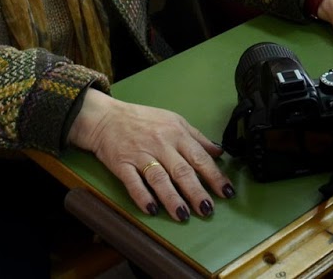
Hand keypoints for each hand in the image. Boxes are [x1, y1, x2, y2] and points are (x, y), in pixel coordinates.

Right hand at [68, 89, 228, 221]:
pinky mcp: (122, 164)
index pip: (200, 157)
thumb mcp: (174, 121)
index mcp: (176, 133)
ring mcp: (140, 155)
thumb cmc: (143, 120)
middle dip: (196, 191)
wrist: (106, 118)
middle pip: (181, 170)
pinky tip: (151, 209)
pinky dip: (142, 196)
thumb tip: (219, 152)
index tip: (226, 192)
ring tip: (183, 215)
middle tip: (207, 209)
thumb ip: (197, 137)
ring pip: (159, 178)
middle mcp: (161, 144)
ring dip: (172, 198)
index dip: (214, 176)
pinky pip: (133, 182)